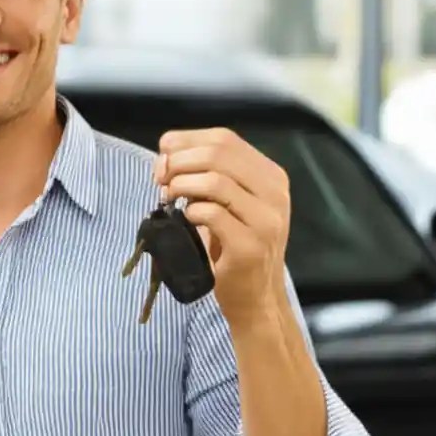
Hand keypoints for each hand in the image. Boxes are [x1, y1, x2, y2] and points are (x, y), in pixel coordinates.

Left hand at [154, 127, 290, 325]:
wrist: (255, 297)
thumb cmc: (233, 247)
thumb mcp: (227, 203)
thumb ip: (205, 175)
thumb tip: (164, 155)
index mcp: (270, 175)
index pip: (223, 138)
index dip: (185, 142)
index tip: (162, 159)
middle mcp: (275, 192)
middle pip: (217, 153)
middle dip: (178, 162)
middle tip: (160, 181)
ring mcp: (266, 219)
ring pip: (215, 180)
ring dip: (181, 185)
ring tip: (170, 198)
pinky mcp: (250, 245)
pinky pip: (212, 214)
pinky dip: (190, 212)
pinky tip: (187, 221)